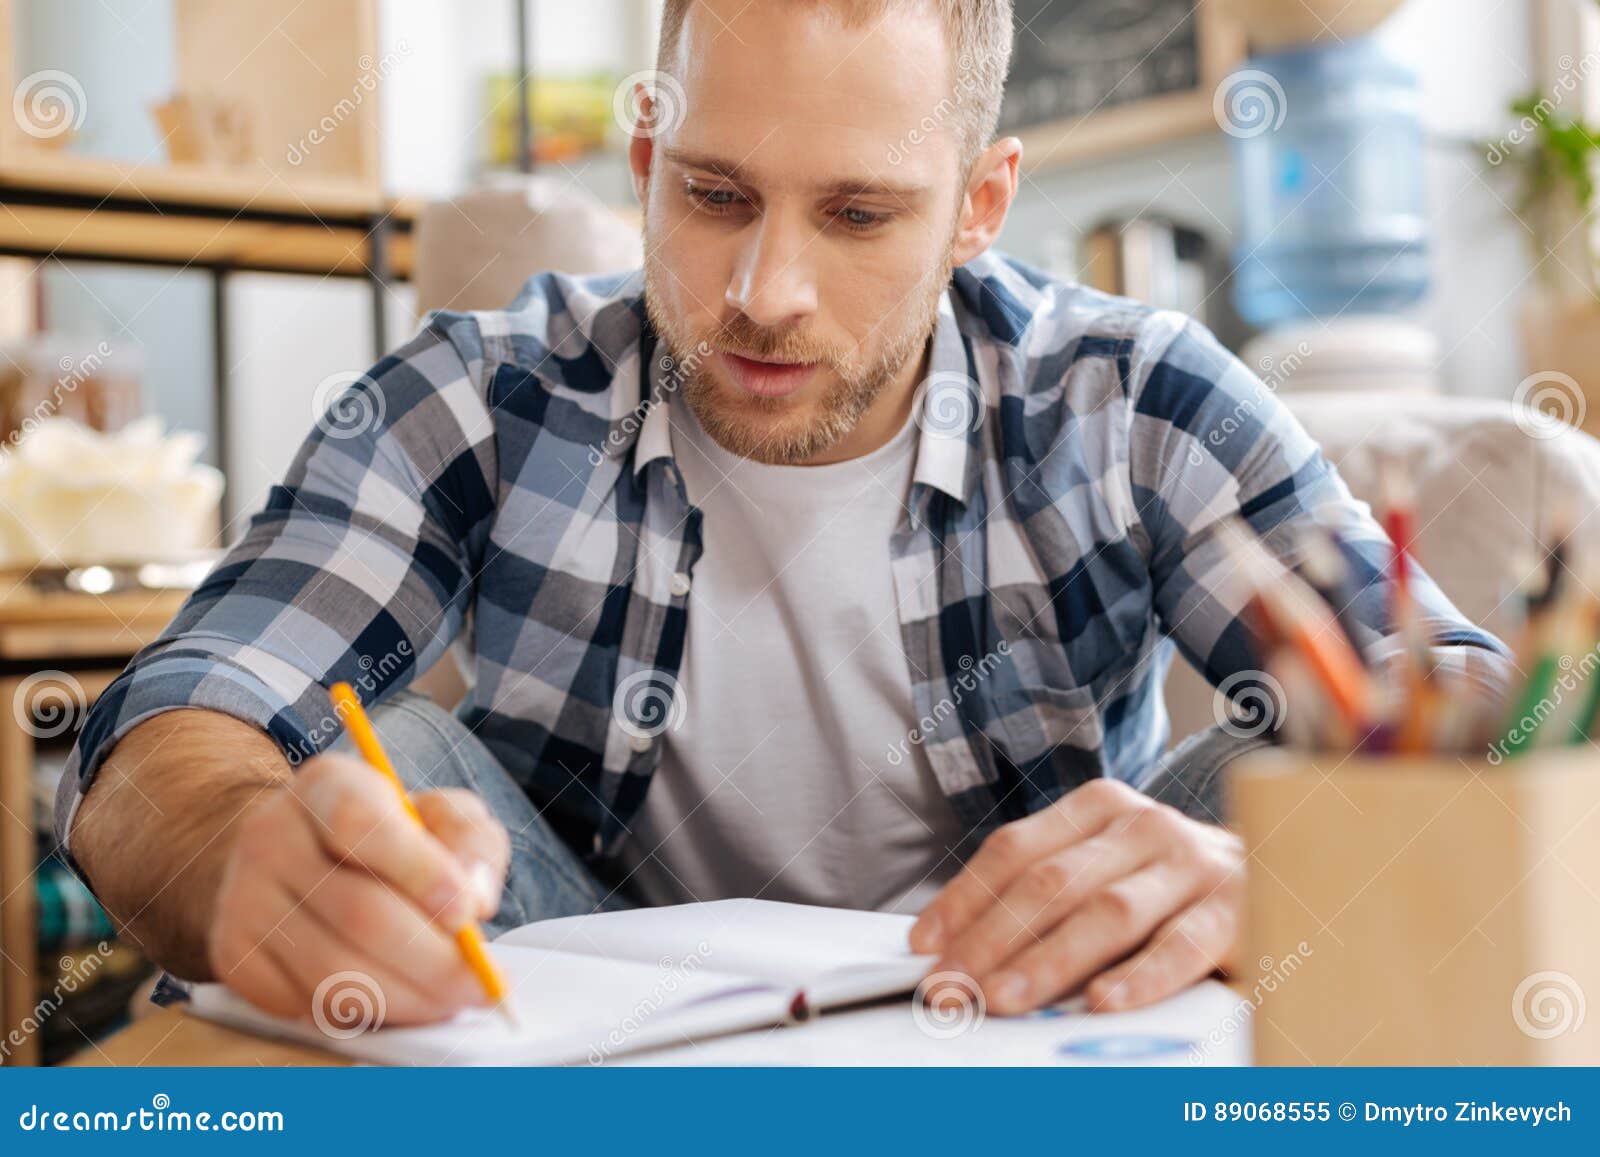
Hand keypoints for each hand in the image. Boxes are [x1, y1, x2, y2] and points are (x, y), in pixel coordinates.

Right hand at [207, 751, 510, 1026]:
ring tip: (448, 1000)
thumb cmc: (391, 836)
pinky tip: (396, 1001)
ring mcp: (243, 898)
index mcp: (328, 785)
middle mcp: (271, 835)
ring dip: (405, 999)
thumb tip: (474, 898)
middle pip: (357, 913)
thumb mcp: (441, 815)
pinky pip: (305, 1004)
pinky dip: (362, 1015)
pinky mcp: (233, 955)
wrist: (302, 859)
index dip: (421, 873)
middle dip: (433, 962)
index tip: (469, 913)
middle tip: (479, 986)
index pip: (361, 825)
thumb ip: (469, 841)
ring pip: (332, 971)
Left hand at [908, 778, 1242, 1014]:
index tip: (925, 949)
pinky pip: (1181, 946)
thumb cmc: (1173, 886)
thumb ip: (1047, 895)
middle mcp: (1143, 825)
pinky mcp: (1237, 910)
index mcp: (1100, 808)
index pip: (1014, 851)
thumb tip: (958, 949)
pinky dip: (1138, 978)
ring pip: (1106, 913)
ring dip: (1046, 962)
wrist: (1290, 875)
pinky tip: (1101, 1003)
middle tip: (951, 989)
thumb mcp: (1109, 868)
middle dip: (989, 942)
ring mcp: (1191, 864)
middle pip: (1050, 884)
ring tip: (1003, 999)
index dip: (963, 901)